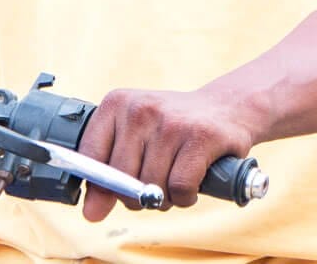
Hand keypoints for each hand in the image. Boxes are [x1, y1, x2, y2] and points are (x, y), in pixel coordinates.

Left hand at [75, 86, 255, 219]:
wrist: (226, 108)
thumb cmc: (173, 129)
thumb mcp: (135, 138)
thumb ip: (108, 174)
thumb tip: (92, 213)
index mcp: (117, 103)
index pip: (89, 157)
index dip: (99, 187)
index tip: (106, 199)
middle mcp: (142, 108)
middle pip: (122, 179)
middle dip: (137, 196)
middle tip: (152, 187)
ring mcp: (172, 121)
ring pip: (152, 187)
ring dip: (164, 198)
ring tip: (174, 180)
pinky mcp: (202, 136)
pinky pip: (180, 187)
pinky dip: (185, 197)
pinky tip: (191, 185)